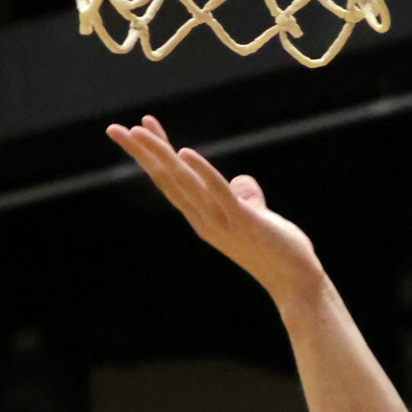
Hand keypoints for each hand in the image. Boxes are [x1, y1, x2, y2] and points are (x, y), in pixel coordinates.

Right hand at [107, 115, 324, 310]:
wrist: (297, 283)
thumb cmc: (279, 251)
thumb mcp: (257, 217)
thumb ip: (246, 197)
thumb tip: (241, 183)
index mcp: (205, 218)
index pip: (173, 182)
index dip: (155, 155)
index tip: (137, 129)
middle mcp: (206, 221)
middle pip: (168, 181)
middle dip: (141, 153)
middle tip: (114, 129)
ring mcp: (222, 222)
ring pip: (184, 183)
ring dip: (160, 155)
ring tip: (139, 131)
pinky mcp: (243, 222)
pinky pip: (218, 193)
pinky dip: (203, 172)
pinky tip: (186, 152)